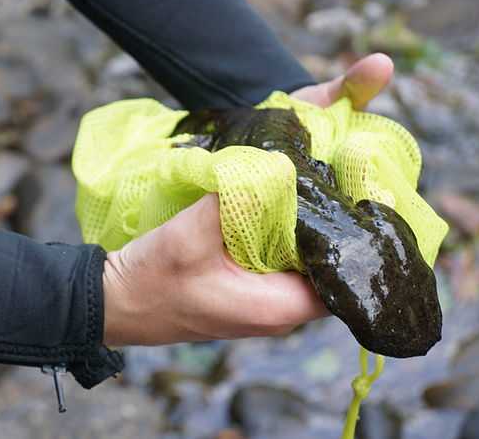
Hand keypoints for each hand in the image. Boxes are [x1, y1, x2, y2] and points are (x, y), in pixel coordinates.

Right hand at [102, 53, 394, 346]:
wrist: (115, 302)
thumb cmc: (151, 279)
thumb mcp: (190, 235)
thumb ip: (237, 200)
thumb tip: (279, 166)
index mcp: (278, 307)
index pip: (346, 278)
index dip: (359, 237)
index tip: (362, 194)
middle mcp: (280, 312)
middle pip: (330, 267)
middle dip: (337, 226)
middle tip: (343, 177)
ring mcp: (264, 302)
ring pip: (307, 263)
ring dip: (310, 227)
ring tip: (317, 181)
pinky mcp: (249, 291)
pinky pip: (283, 261)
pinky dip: (287, 234)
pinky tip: (281, 201)